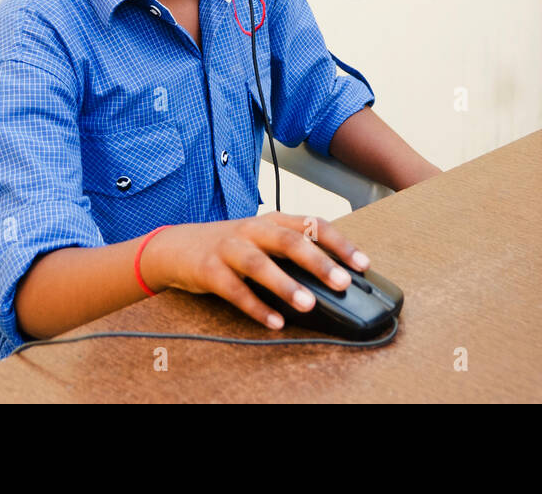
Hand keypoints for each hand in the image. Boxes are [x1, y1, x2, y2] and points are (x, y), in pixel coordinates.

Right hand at [138, 212, 371, 329]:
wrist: (179, 247)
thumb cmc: (233, 245)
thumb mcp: (264, 239)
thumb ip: (294, 251)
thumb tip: (336, 277)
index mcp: (273, 220)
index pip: (312, 224)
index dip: (339, 243)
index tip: (363, 263)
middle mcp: (253, 229)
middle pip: (288, 241)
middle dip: (318, 262)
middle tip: (342, 282)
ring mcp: (229, 248)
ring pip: (259, 264)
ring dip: (286, 285)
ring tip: (308, 304)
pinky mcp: (209, 270)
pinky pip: (234, 290)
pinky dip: (256, 307)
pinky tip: (275, 322)